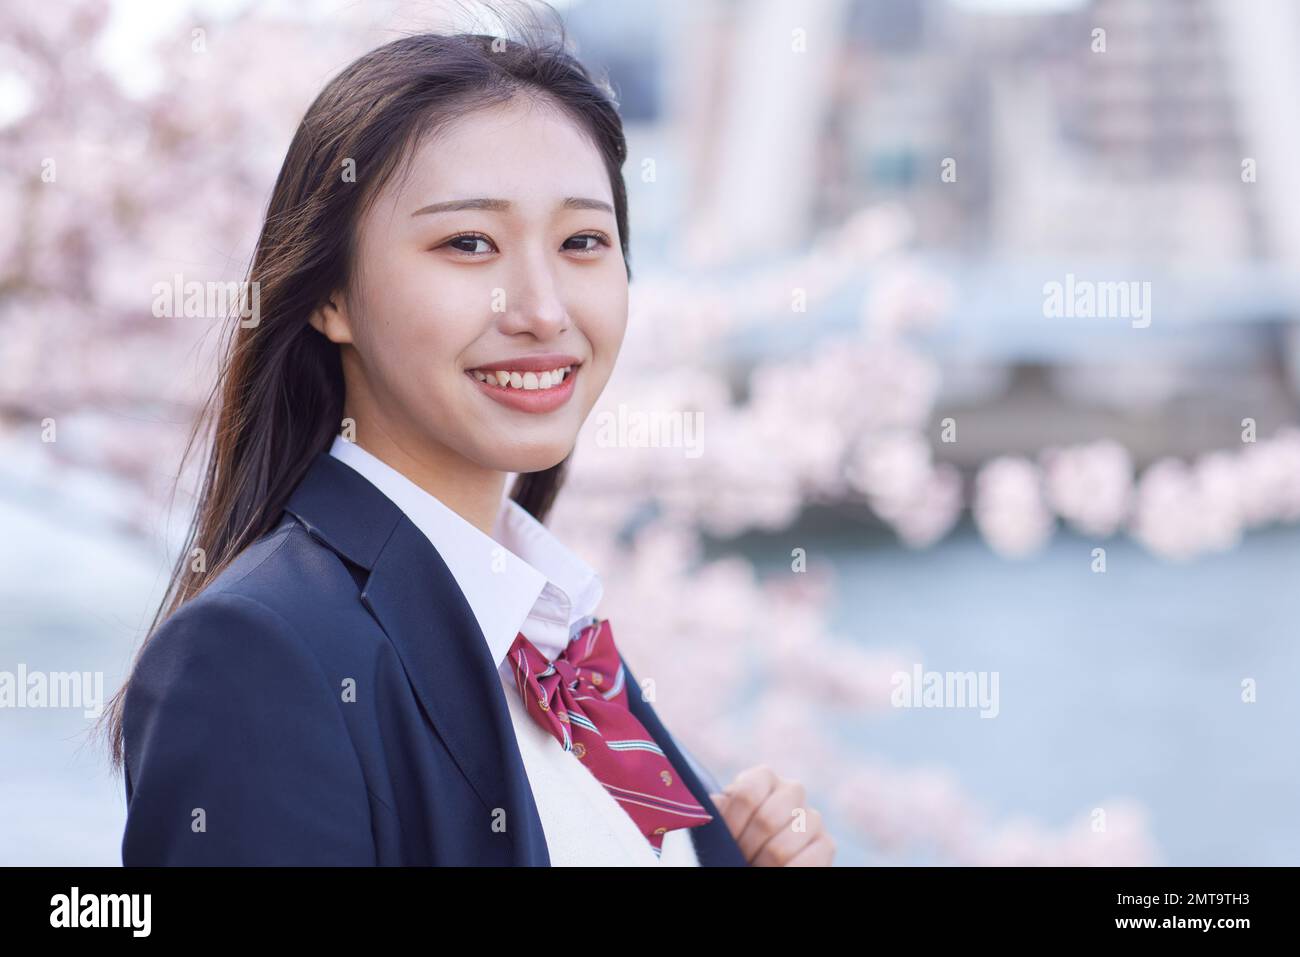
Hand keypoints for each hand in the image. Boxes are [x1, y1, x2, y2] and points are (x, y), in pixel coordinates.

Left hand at [709, 764, 834, 865]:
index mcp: (762, 777)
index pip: (747, 794)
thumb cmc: (737, 836)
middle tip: (739, 857)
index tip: (724, 840)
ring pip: (782, 847)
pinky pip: (807, 862)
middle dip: (747, 848)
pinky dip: (786, 872)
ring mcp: (812, 816)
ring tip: (754, 864)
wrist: (760, 854)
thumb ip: (719, 812)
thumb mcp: (724, 821)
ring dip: (763, 864)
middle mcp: (792, 790)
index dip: (732, 823)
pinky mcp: (826, 844)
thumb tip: (714, 804)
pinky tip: (774, 871)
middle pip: (767, 820)